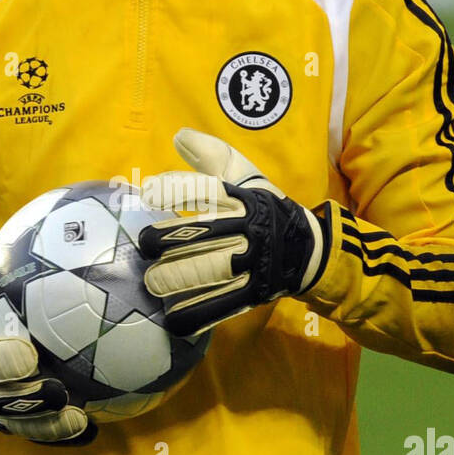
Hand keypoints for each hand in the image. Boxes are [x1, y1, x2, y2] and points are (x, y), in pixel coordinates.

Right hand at [0, 253, 96, 444]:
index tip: (26, 355)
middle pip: (0, 402)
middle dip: (28, 401)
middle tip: (57, 393)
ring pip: (19, 423)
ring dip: (48, 425)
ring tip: (78, 420)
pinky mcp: (9, 423)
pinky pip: (35, 431)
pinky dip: (60, 434)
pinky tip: (91, 430)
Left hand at [137, 128, 328, 337]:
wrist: (308, 249)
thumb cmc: (265, 208)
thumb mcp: (246, 178)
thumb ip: (212, 156)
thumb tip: (179, 136)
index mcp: (245, 199)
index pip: (209, 190)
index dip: (177, 190)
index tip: (148, 192)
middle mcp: (249, 229)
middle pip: (205, 234)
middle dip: (169, 240)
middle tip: (145, 245)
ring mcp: (254, 262)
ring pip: (212, 270)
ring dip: (178, 277)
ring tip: (153, 282)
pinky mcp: (256, 292)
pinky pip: (223, 304)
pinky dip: (196, 313)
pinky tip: (172, 318)